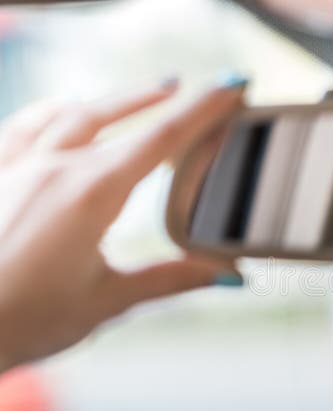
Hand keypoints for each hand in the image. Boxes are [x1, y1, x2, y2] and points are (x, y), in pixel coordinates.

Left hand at [0, 79, 246, 371]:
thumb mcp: (107, 301)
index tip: (230, 87)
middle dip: (164, 99)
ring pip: (73, 113)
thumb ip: (169, 279)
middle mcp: (55, 168)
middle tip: (197, 89)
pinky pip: (25, 126)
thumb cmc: (22, 320)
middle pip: (120, 116)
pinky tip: (64, 108)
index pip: (162, 137)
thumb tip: (226, 274)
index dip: (202, 109)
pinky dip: (54, 110)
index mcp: (93, 193)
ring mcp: (17, 167)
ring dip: (116, 99)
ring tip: (146, 93)